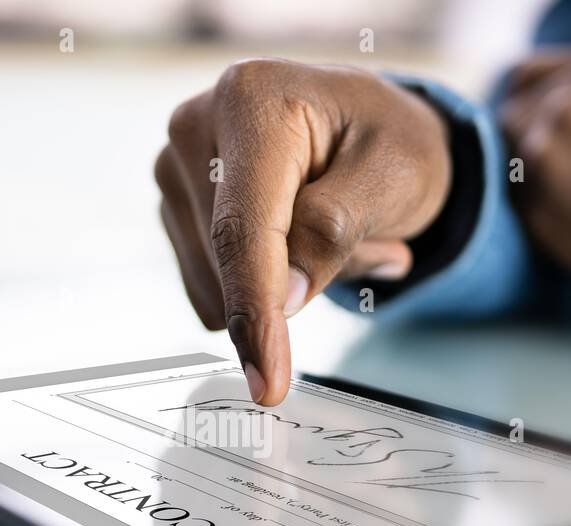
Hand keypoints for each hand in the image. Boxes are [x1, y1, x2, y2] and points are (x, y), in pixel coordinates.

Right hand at [155, 58, 451, 404]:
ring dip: (287, 282)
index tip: (268, 380)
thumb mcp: (396, 175)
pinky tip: (295, 240)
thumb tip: (285, 295)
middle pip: (230, 262)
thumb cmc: (389, 141)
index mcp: (250, 101)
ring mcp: (175, 170)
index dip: (256, 310)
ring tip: (332, 231)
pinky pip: (213, 288)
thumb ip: (337, 229)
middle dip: (303, 277)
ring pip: (218, 285)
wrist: (370, 129)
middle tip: (367, 239)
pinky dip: (264, 283)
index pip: (243, 229)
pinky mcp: (174, 209)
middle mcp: (195, 128)